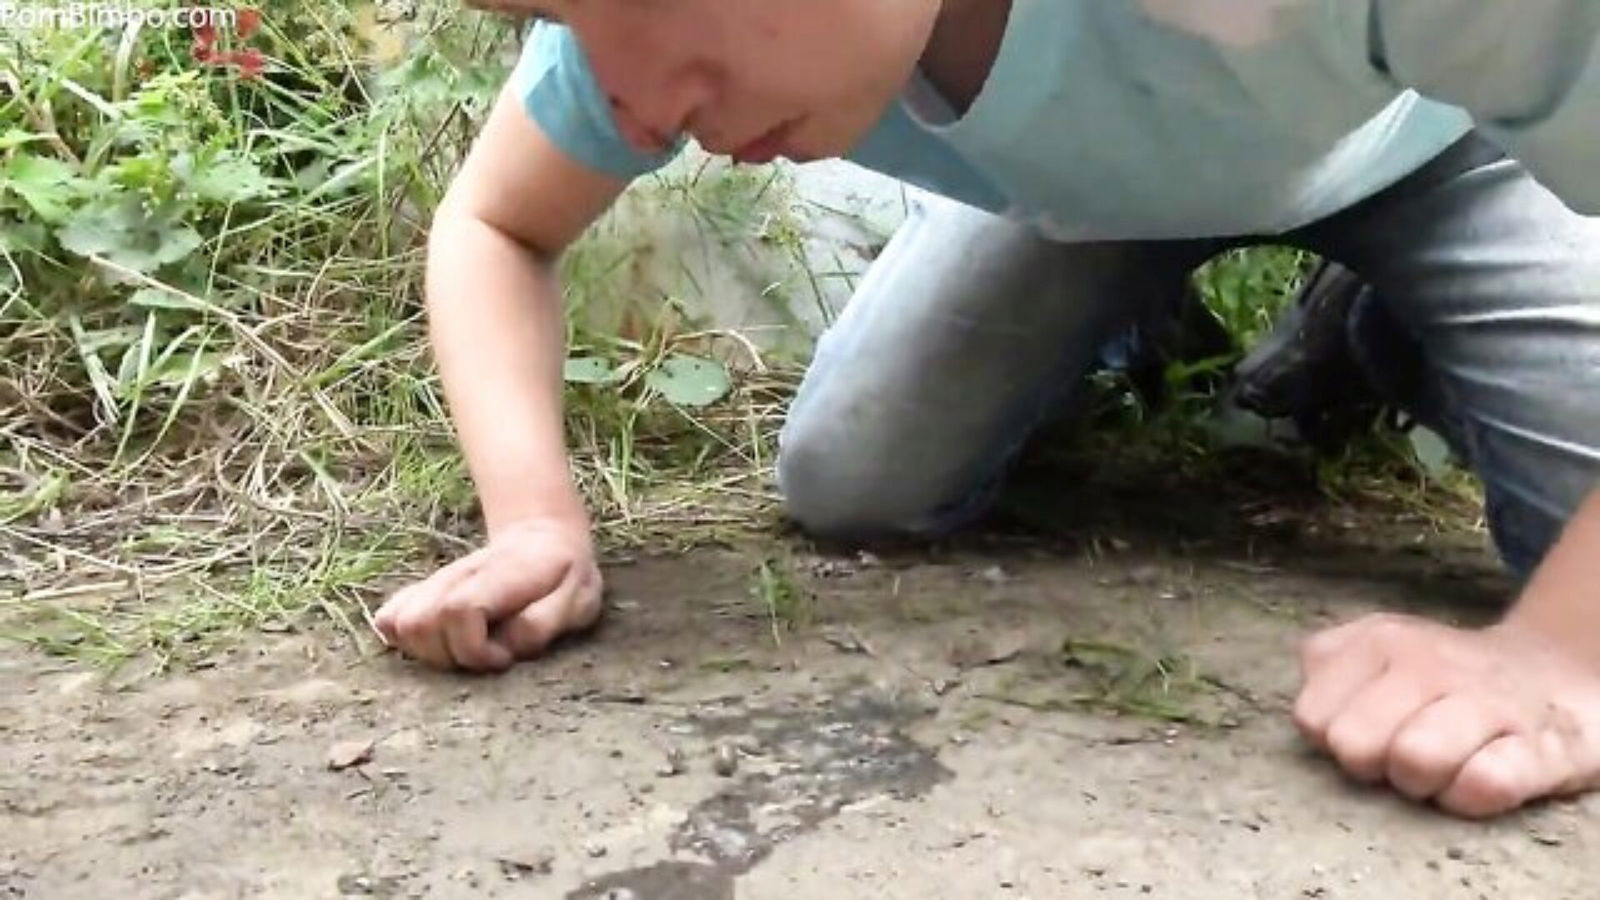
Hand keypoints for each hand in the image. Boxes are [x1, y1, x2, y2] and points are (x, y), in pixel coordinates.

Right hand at [374, 519, 602, 671]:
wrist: (542, 539)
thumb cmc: (564, 577)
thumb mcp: (578, 599)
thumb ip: (544, 622)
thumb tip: (505, 647)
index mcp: (499, 577)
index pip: (458, 610)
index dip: (474, 649)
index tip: (502, 659)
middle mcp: (458, 577)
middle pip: (419, 623)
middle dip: (449, 657)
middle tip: (484, 658)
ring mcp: (435, 583)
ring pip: (399, 624)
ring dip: (429, 653)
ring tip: (465, 653)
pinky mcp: (421, 593)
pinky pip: (390, 621)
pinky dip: (408, 642)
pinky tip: (442, 645)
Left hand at [1293, 613, 1599, 817]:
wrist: (1553, 672)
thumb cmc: (1441, 677)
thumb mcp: (1372, 650)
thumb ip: (1324, 669)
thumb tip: (1311, 711)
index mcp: (1378, 642)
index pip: (1313, 718)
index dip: (1334, 740)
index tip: (1368, 731)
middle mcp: (1430, 663)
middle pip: (1354, 746)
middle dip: (1374, 765)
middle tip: (1403, 755)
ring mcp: (1488, 701)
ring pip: (1414, 760)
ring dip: (1421, 783)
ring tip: (1443, 767)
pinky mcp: (1542, 745)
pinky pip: (1483, 785)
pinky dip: (1469, 796)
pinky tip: (1478, 776)